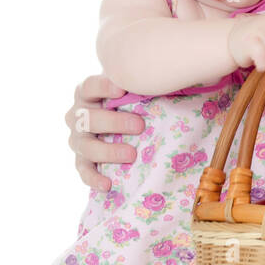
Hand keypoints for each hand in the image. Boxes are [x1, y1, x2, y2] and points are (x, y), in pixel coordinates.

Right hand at [66, 75, 145, 191]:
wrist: (120, 124)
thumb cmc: (130, 102)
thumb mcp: (135, 89)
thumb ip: (146, 84)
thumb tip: (186, 80)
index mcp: (87, 93)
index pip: (90, 87)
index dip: (103, 87)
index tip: (122, 90)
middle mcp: (78, 115)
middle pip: (88, 118)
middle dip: (114, 122)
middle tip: (140, 125)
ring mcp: (78, 139)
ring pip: (86, 146)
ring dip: (108, 151)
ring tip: (132, 155)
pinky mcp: (82, 161)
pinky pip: (83, 171)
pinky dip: (93, 178)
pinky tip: (108, 185)